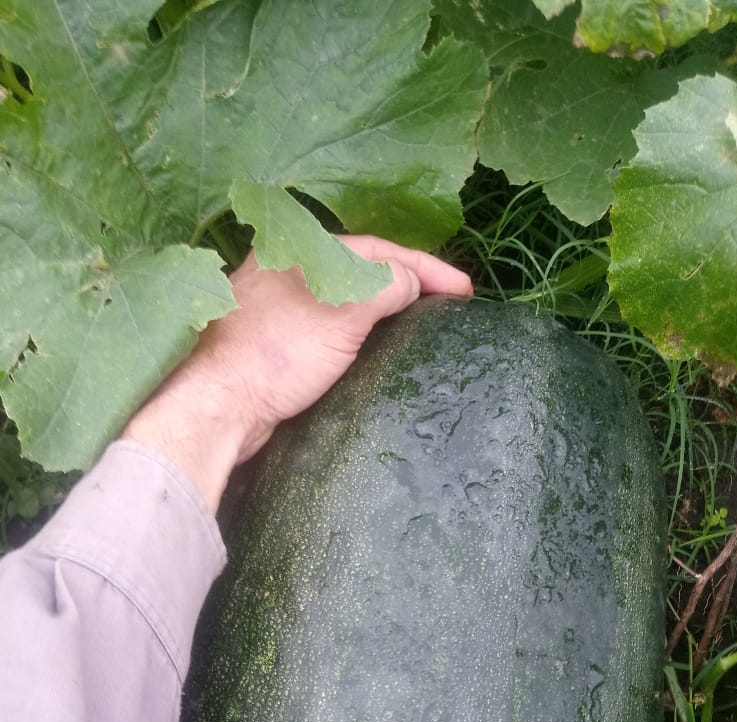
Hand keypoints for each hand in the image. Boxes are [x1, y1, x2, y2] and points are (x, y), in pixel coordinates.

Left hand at [123, 237, 472, 509]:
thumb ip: (384, 287)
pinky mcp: (277, 342)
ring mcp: (281, 307)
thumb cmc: (277, 352)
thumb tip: (411, 282)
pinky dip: (363, 329)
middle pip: (364, 270)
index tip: (463, 289)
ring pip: (347, 298)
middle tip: (448, 303)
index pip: (379, 250)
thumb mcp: (341, 313)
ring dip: (387, 306)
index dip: (426, 267)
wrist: (221, 405)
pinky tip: (379, 345)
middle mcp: (289, 270)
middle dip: (409, 282)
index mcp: (300, 249)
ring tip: (422, 321)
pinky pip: (333, 325)